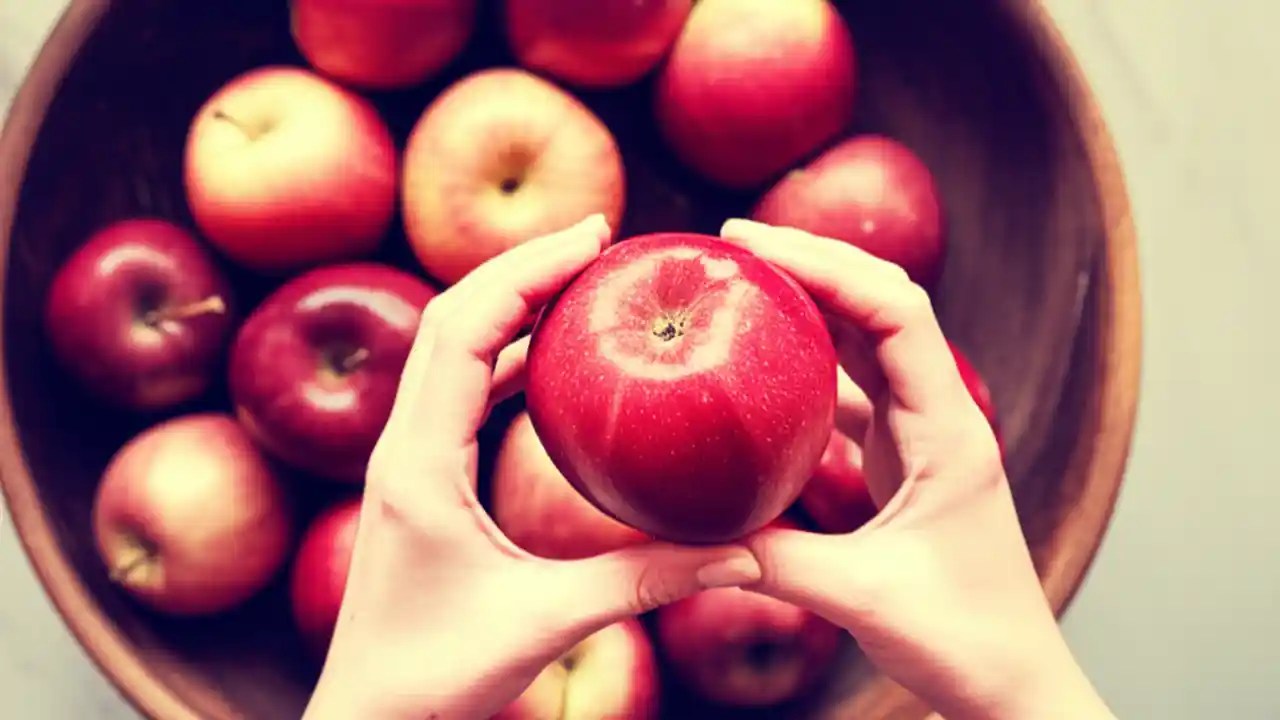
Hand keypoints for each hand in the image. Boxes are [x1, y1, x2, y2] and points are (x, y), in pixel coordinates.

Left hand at [304, 216, 761, 719]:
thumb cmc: (433, 681)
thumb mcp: (544, 624)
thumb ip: (644, 581)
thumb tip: (745, 551)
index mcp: (419, 463)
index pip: (464, 330)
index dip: (526, 271)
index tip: (594, 237)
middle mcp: (402, 448)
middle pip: (452, 320)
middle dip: (523, 269)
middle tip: (599, 239)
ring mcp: (405, 463)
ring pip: (452, 352)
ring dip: (512, 308)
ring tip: (582, 282)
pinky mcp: (419, 482)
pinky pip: (461, 394)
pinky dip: (507, 360)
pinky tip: (555, 362)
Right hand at [721, 220, 1113, 719]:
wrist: (1013, 686)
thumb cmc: (966, 641)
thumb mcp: (862, 598)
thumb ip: (773, 561)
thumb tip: (683, 532)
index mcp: (950, 431)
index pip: (895, 311)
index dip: (826, 264)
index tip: (750, 245)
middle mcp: (939, 420)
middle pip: (879, 308)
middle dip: (810, 265)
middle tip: (731, 247)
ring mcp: (922, 441)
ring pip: (864, 348)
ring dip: (808, 311)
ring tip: (740, 288)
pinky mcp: (902, 467)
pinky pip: (850, 399)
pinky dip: (805, 375)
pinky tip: (759, 374)